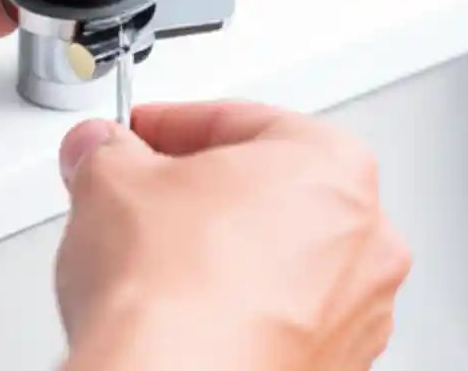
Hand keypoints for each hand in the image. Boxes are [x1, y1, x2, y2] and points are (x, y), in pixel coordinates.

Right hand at [55, 102, 411, 370]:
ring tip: (155, 262)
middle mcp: (365, 237)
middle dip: (200, 190)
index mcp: (332, 164)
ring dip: (222, 253)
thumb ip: (107, 150)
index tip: (136, 136)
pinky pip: (279, 319)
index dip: (170, 125)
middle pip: (267, 190)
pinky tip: (182, 314)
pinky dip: (236, 310)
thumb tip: (102, 150)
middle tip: (141, 195)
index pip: (239, 121)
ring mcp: (356, 312)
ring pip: (279, 259)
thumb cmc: (174, 292)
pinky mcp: (334, 367)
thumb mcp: (111, 178)